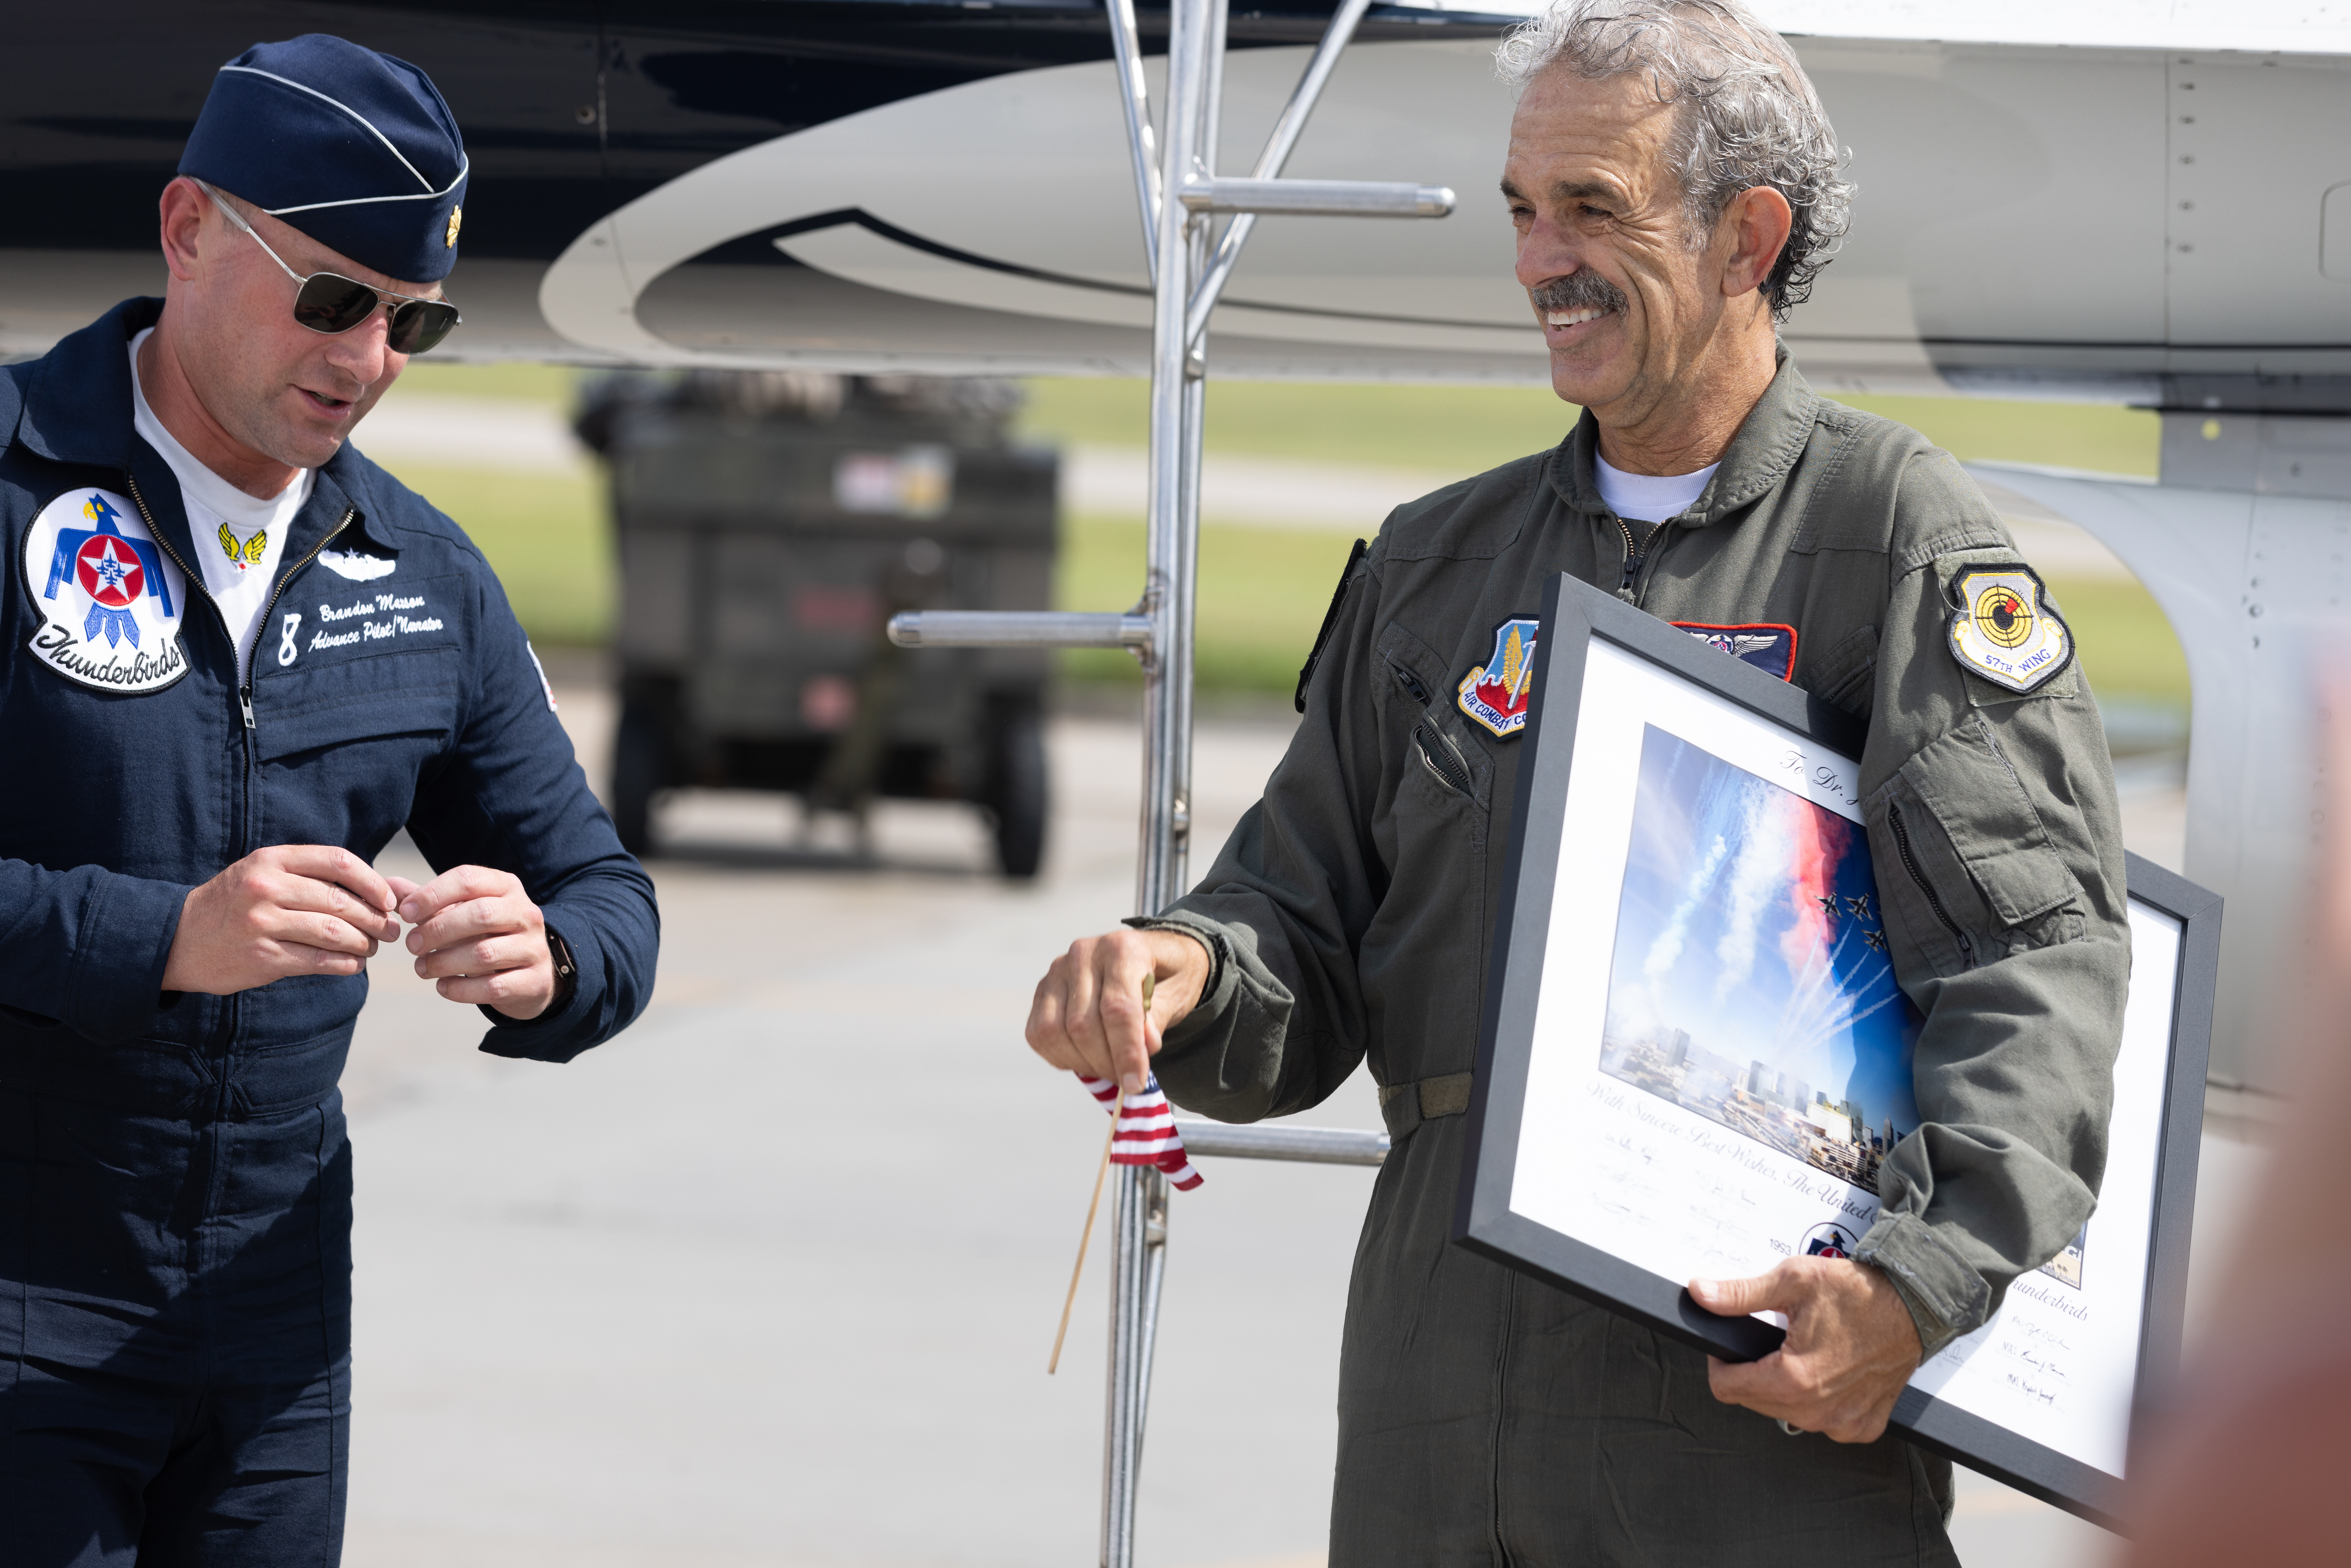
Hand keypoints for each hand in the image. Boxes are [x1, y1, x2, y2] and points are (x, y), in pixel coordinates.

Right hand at [163, 845, 400, 994]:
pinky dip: (345, 964)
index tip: (389, 899)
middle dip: (375, 919)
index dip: (373, 882)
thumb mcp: (264, 874)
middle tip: (391, 930)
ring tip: (372, 947)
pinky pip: (319, 961)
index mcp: (271, 861)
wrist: (178, 939)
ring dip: (364, 943)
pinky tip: (353, 964)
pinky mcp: (262, 959)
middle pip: (341, 901)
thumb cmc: (233, 904)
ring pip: (335, 933)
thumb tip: (377, 888)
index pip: (338, 862)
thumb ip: (311, 875)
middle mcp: (266, 889)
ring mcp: (262, 924)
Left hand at [389, 866, 556, 1019]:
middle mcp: (526, 913)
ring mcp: (534, 948)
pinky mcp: (533, 981)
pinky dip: (460, 989)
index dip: (432, 894)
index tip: (405, 913)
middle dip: (437, 931)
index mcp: (507, 887)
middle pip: (479, 915)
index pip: (468, 880)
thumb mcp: (463, 912)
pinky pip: (492, 987)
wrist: (533, 973)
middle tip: (411, 945)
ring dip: (443, 962)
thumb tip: (390, 884)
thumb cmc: (488, 935)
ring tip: (421, 968)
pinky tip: (442, 986)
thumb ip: (429, 900)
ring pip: (484, 953)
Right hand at [1026, 928, 1210, 1093]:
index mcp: (1122, 948)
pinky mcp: (1043, 989)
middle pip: (1082, 1025)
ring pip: (1055, 1031)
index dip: (1126, 1052)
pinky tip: (1086, 1057)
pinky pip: (1038, 1033)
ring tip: (1108, 1067)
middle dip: (1105, 1063)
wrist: (1148, 957)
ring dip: (1082, 1062)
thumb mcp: (1177, 993)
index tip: (1135, 1084)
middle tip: (1125, 1080)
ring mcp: (1058, 970)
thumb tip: (1144, 1044)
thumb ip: (1160, 1017)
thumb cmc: (1166, 977)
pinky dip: (1061, 1056)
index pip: (1117, 1008)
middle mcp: (1083, 953)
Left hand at [1694, 1258, 1923, 1442]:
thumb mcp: (1793, 1282)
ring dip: (1784, 1387)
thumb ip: (1741, 1294)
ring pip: (1786, 1413)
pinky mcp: (1862, 1426)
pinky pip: (1823, 1421)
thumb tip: (1701, 1294)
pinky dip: (1818, 1400)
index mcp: (1795, 1379)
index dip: (1720, 1362)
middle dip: (1752, 1372)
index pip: (1726, 1388)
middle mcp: (1818, 1410)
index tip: (1730, 1345)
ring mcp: (1842, 1422)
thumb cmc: (1860, 1293)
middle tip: (1772, 1341)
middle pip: (1753, 1402)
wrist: (1914, 1306)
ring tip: (1800, 1352)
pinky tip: (1828, 1371)